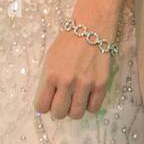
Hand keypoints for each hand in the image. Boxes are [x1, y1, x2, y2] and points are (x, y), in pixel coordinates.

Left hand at [34, 0, 120, 120]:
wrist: (92, 28)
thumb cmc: (68, 42)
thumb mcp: (50, 59)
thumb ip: (48, 80)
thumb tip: (48, 100)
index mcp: (51, 75)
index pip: (42, 107)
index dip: (44, 106)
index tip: (48, 102)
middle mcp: (67, 82)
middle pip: (59, 113)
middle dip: (58, 110)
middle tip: (62, 101)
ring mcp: (85, 84)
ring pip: (76, 114)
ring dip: (74, 109)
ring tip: (75, 99)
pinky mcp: (101, 85)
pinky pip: (94, 109)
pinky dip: (89, 105)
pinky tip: (88, 96)